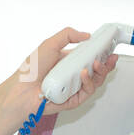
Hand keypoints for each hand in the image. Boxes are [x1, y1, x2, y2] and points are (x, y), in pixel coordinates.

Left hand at [0, 27, 118, 122]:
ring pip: (96, 81)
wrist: (22, 90)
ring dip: (100, 72)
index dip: (102, 53)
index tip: (109, 47)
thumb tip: (86, 35)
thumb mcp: (49, 44)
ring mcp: (74, 88)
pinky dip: (88, 82)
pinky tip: (84, 75)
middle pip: (97, 70)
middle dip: (107, 64)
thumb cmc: (31, 70)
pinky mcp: (74, 100)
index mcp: (69, 62)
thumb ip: (68, 35)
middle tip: (111, 57)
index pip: (90, 57)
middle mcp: (73, 75)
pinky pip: (87, 92)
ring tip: (97, 64)